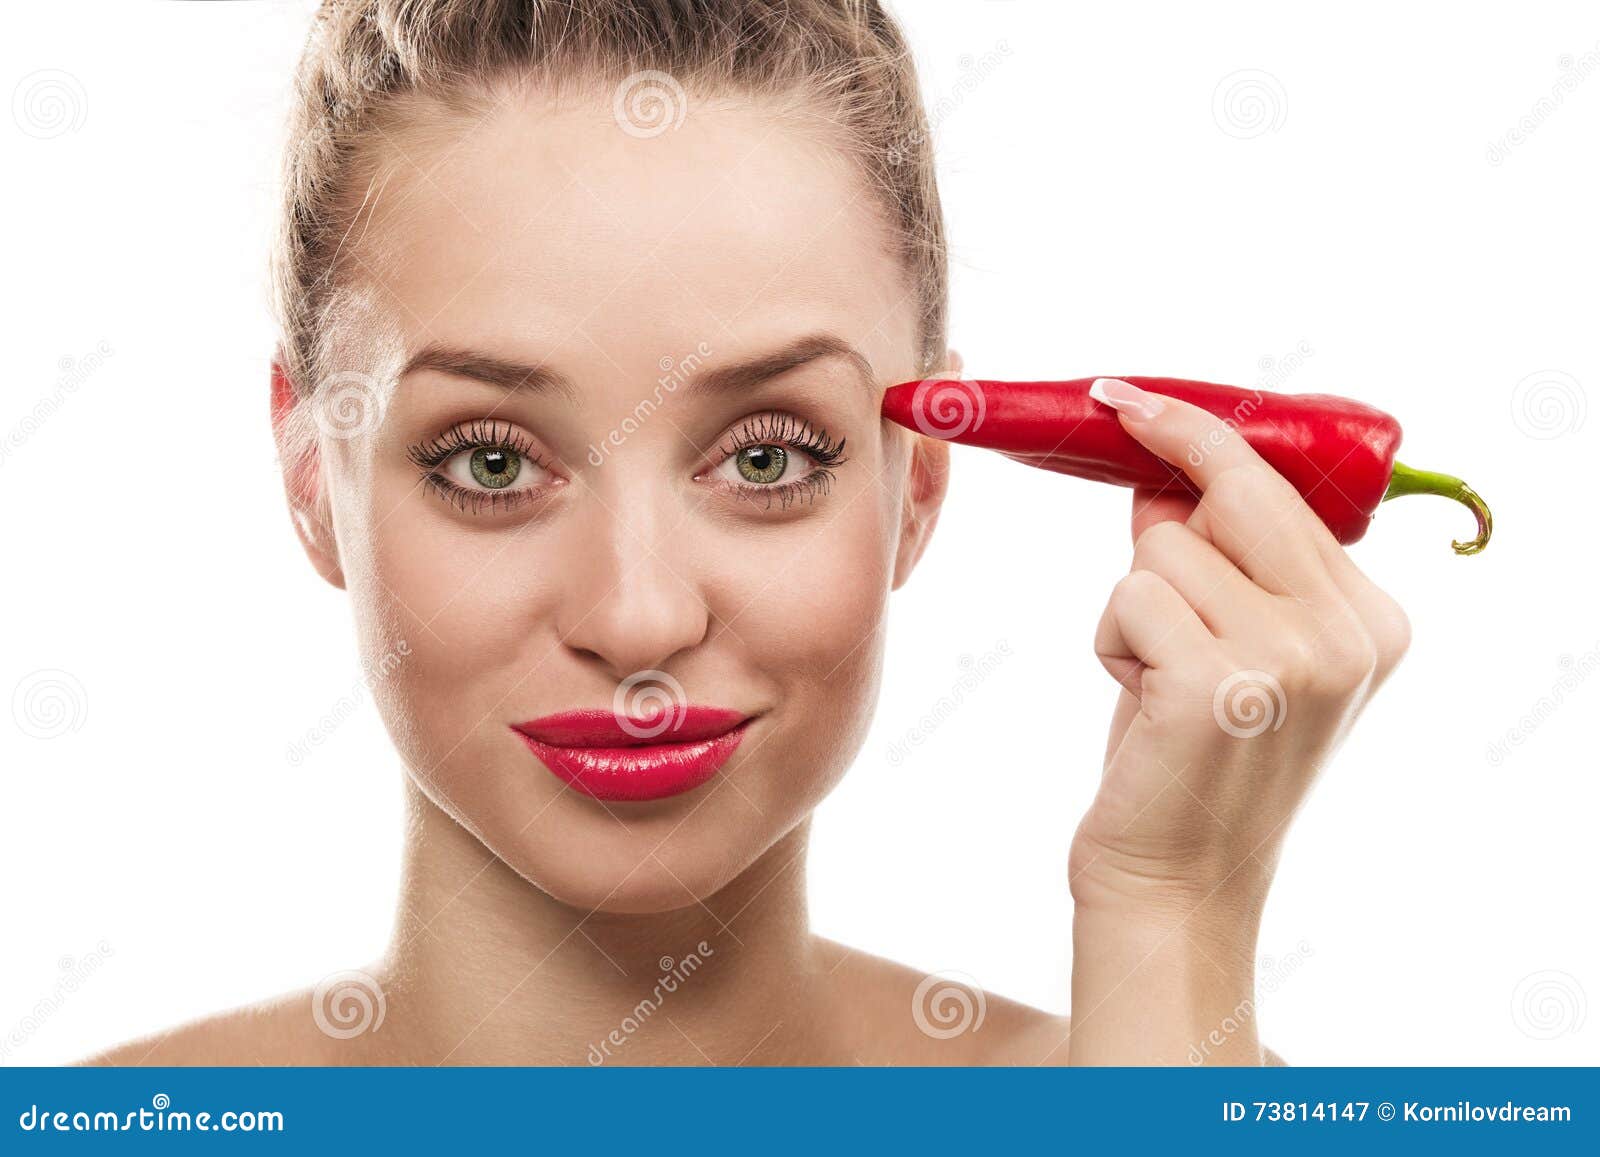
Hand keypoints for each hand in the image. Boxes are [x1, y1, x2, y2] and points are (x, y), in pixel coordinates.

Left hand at [1068, 377, 1411, 923]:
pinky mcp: (1221, 683)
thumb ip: (1215, 563)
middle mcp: (1349, 634)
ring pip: (1161, 551)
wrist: (1174, 881)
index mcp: (1372, 619)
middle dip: (1162, 482)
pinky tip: (1141, 704)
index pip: (1283, 488)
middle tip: (1112, 440)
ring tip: (1154, 680)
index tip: (1134, 399)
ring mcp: (1292, 659)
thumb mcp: (1224, 647)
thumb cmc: (1187, 756)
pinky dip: (1111, 642)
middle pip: (1232, 494)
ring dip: (1132, 608)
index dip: (1201, 438)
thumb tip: (1161, 478)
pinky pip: (1128, 598)